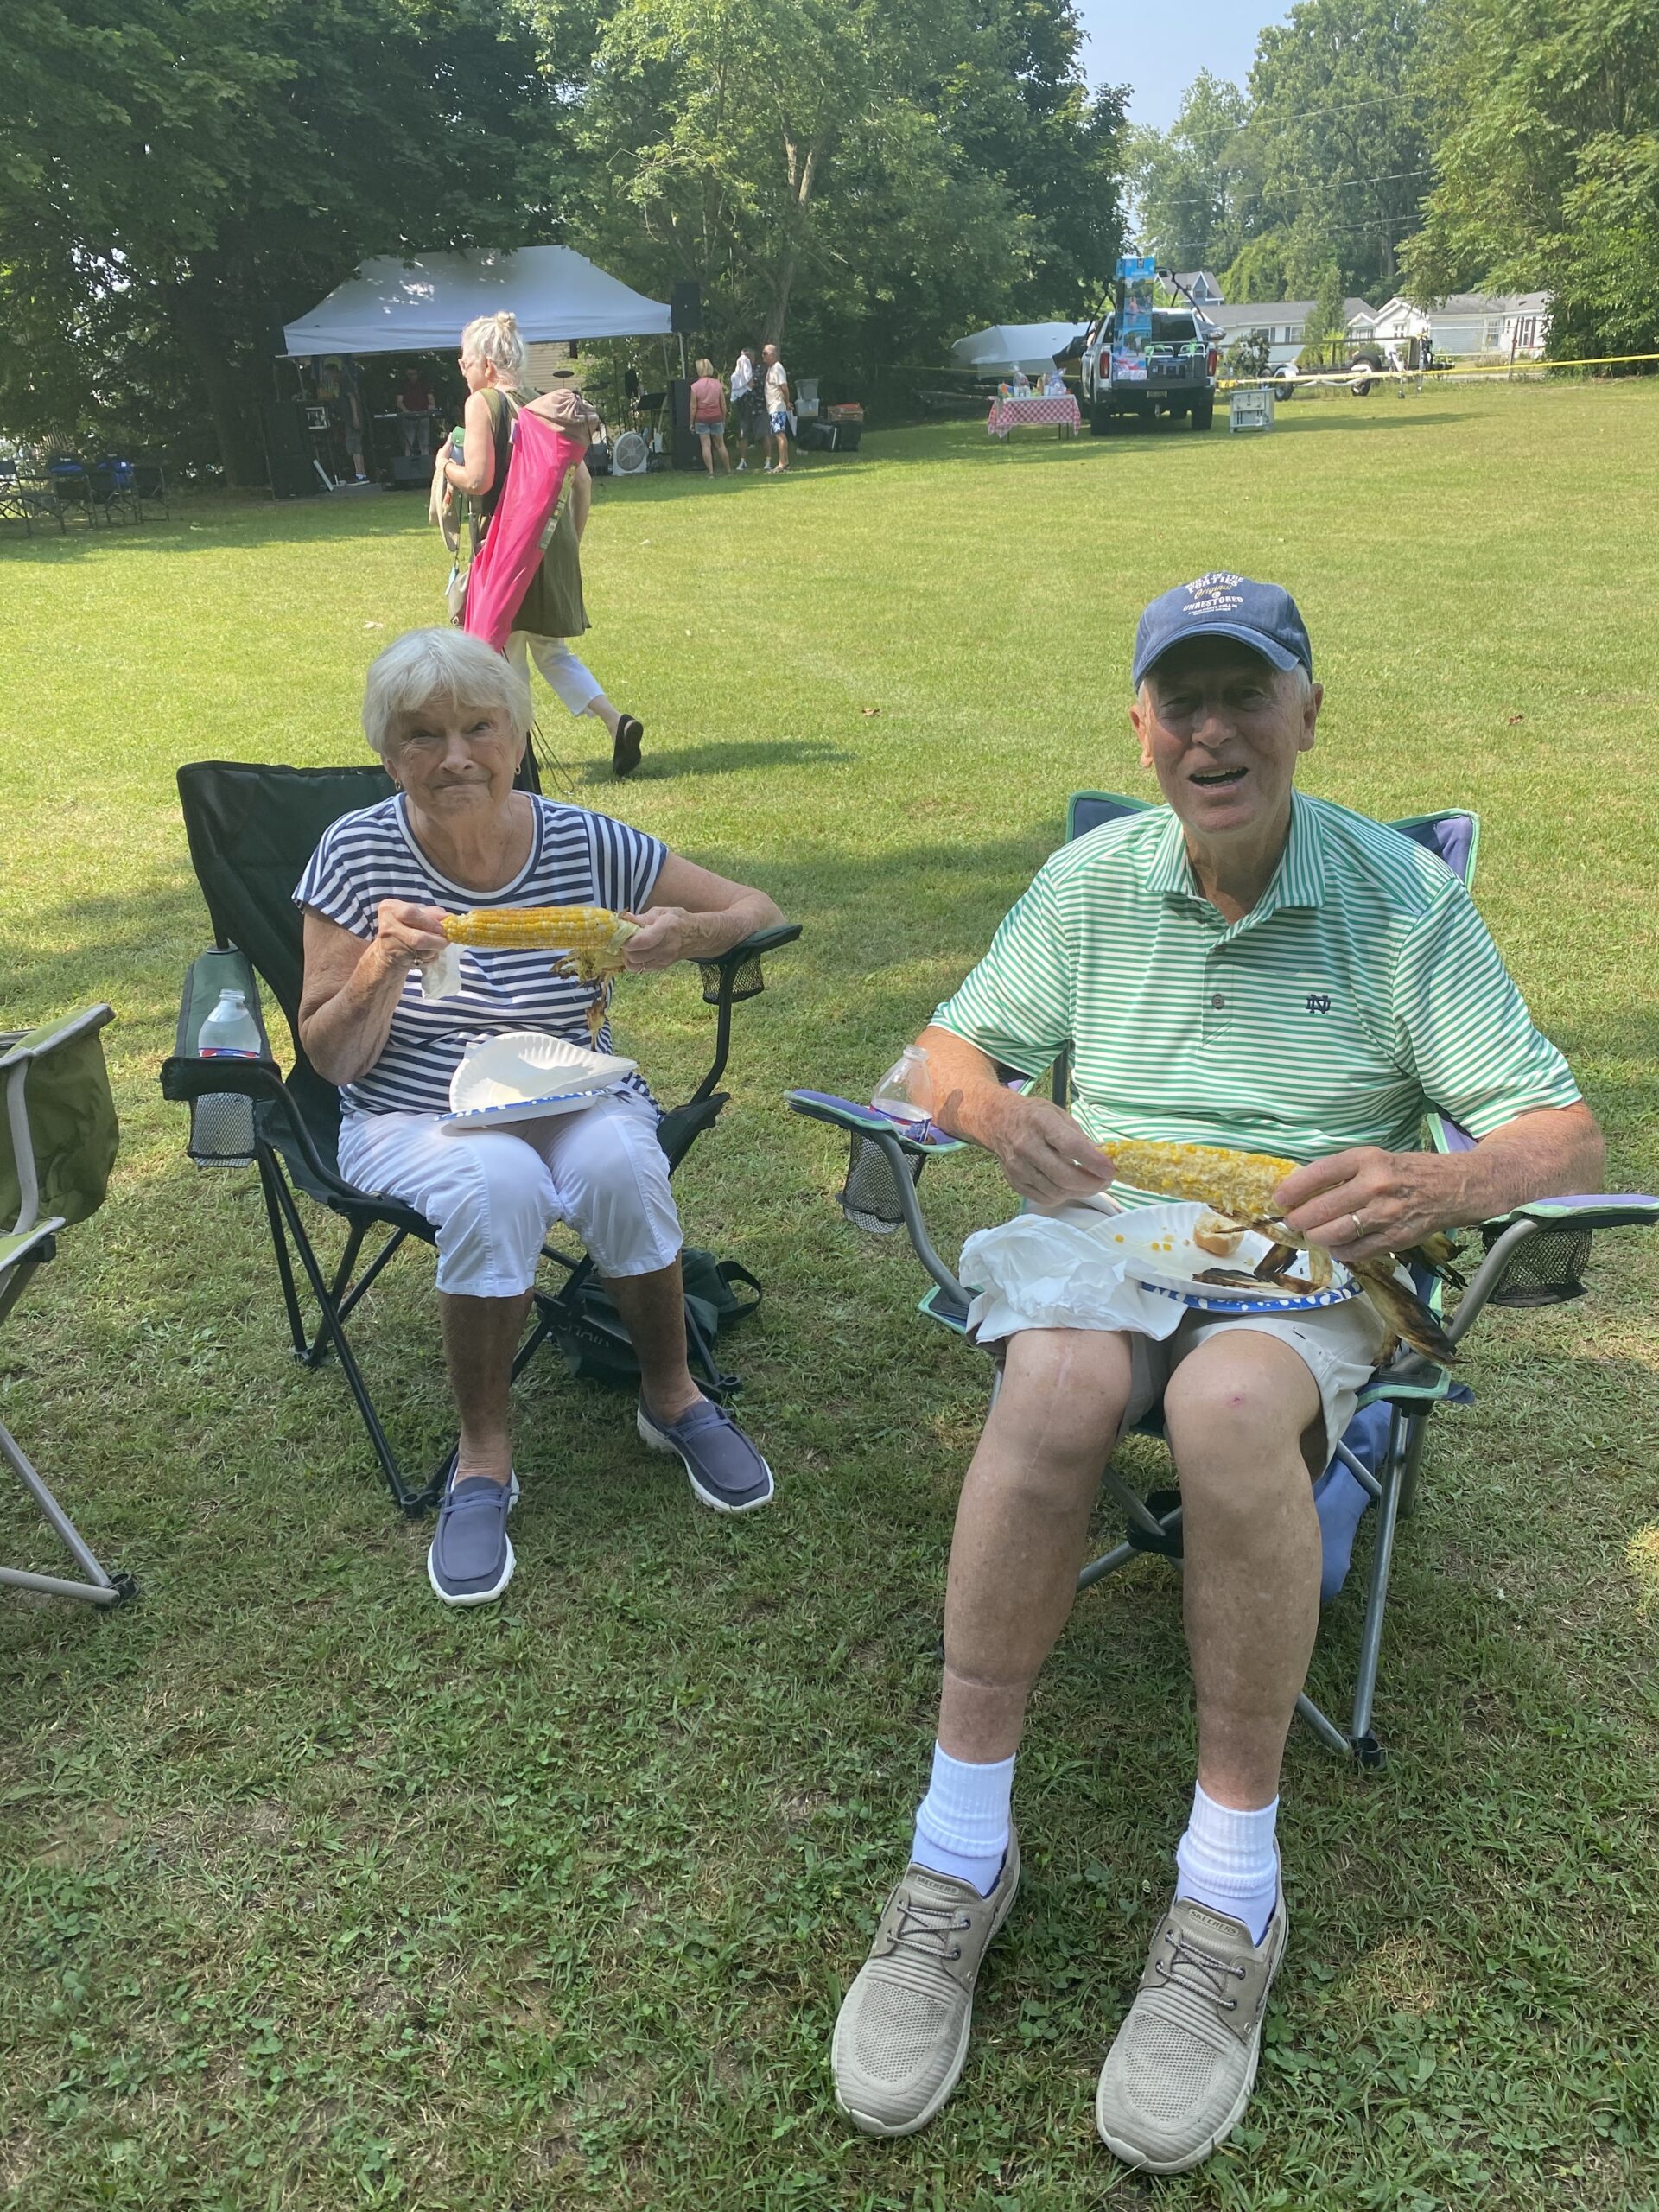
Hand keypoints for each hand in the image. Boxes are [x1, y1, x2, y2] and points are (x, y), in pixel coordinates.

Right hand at [372, 899, 448, 977]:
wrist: (388, 949)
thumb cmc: (405, 926)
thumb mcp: (416, 914)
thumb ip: (433, 913)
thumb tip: (449, 917)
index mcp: (389, 908)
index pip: (410, 913)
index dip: (430, 921)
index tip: (442, 927)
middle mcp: (387, 926)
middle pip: (418, 938)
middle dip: (437, 941)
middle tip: (446, 940)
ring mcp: (389, 945)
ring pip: (422, 952)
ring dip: (435, 949)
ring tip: (436, 945)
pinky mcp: (395, 961)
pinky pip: (422, 961)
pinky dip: (430, 957)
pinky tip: (427, 953)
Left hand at [621, 907, 697, 970]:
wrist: (697, 937)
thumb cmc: (678, 921)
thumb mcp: (662, 912)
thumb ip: (643, 917)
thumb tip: (626, 919)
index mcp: (666, 929)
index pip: (643, 941)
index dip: (628, 940)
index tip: (622, 934)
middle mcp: (666, 947)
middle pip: (635, 956)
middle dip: (625, 948)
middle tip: (625, 940)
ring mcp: (664, 960)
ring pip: (635, 966)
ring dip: (627, 957)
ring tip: (629, 947)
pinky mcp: (661, 967)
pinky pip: (640, 970)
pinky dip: (633, 962)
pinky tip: (636, 952)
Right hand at [981, 1094, 1115, 1207]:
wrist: (998, 1122)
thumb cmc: (1034, 1116)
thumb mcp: (1059, 1115)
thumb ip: (1081, 1137)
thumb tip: (1103, 1158)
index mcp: (1041, 1123)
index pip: (1070, 1146)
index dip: (1093, 1161)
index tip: (1111, 1169)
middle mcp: (1026, 1146)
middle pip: (1063, 1175)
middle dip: (1091, 1183)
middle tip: (1106, 1181)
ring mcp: (1018, 1167)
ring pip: (1056, 1192)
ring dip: (1080, 1192)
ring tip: (1092, 1184)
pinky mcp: (1015, 1183)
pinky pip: (1045, 1199)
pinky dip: (1064, 1196)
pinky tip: (1072, 1187)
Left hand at [1274, 1146, 1454, 1260]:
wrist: (1452, 1187)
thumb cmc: (1406, 1171)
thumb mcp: (1375, 1159)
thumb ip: (1343, 1173)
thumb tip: (1303, 1190)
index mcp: (1367, 1160)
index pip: (1320, 1173)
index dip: (1294, 1189)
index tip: (1279, 1199)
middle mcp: (1374, 1186)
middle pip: (1322, 1209)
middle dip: (1300, 1219)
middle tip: (1293, 1221)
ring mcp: (1385, 1214)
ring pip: (1335, 1233)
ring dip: (1317, 1237)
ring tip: (1313, 1233)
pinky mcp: (1394, 1238)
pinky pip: (1356, 1251)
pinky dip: (1340, 1251)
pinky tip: (1336, 1246)